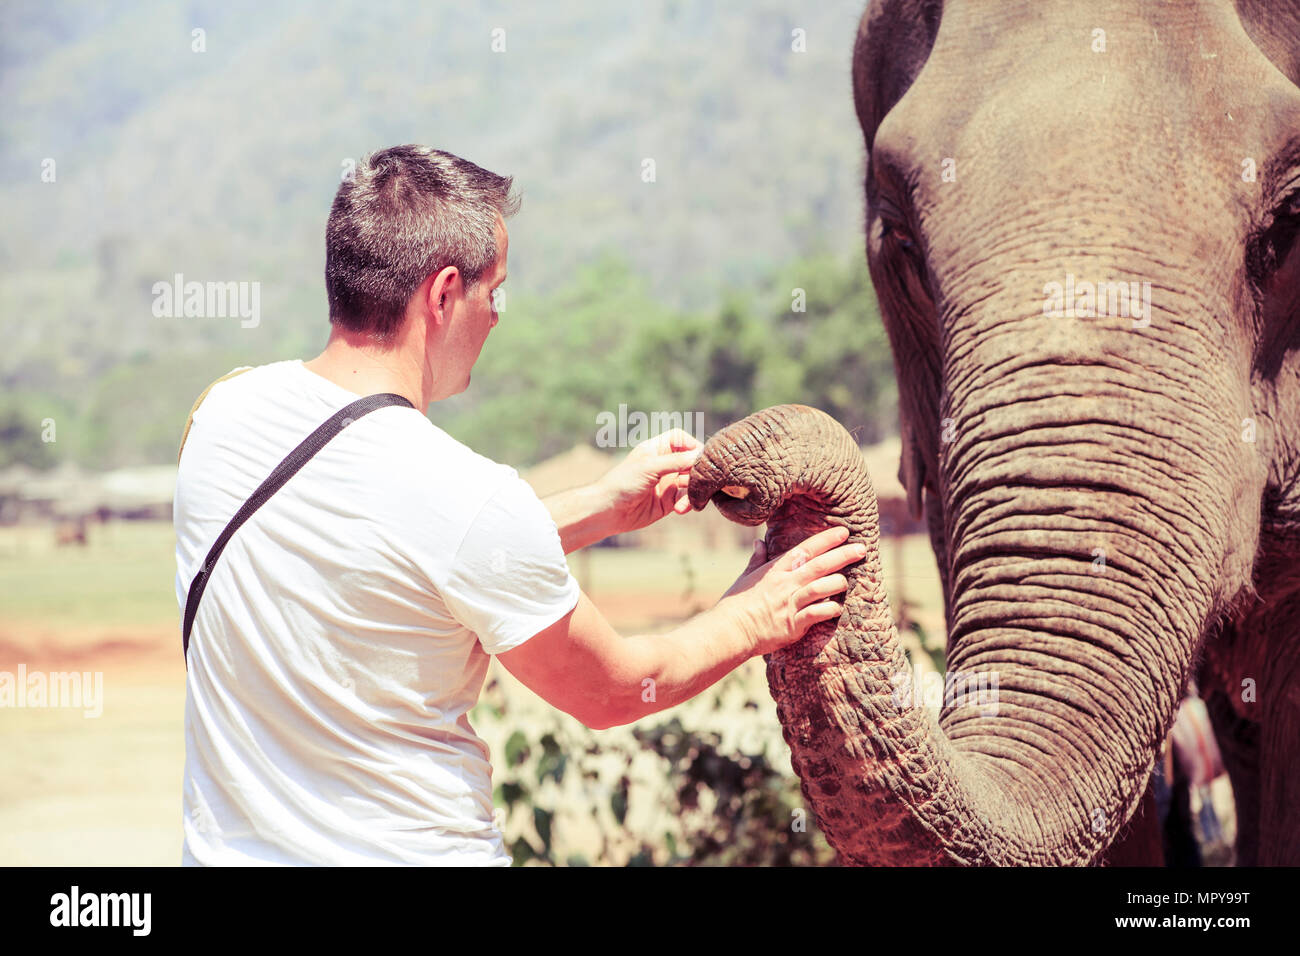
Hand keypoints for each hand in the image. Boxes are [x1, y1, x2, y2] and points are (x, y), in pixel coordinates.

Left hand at [597, 428, 702, 534]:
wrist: (609, 511)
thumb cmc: (623, 482)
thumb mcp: (650, 467)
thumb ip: (676, 461)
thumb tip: (700, 457)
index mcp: (657, 449)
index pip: (680, 439)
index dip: (691, 445)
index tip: (700, 456)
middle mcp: (665, 465)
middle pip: (691, 461)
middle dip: (697, 471)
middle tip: (698, 481)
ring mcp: (668, 483)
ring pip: (692, 482)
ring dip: (692, 490)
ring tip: (684, 499)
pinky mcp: (669, 501)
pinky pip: (686, 499)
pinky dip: (687, 503)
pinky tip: (678, 509)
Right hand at [720, 525, 865, 656]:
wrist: (730, 630)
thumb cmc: (736, 603)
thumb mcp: (746, 577)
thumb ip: (757, 559)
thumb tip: (759, 542)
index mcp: (775, 571)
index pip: (805, 550)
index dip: (825, 540)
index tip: (843, 532)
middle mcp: (785, 584)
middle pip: (819, 566)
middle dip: (842, 555)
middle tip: (861, 549)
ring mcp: (790, 604)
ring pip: (820, 588)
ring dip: (837, 583)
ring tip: (847, 580)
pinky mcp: (793, 624)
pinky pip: (816, 614)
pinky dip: (829, 609)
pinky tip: (837, 608)